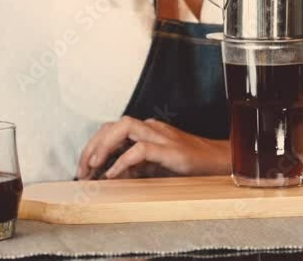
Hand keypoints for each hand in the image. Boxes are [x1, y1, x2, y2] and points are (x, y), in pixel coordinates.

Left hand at [76, 116, 230, 179]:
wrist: (220, 164)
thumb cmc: (190, 166)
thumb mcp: (156, 168)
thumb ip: (135, 168)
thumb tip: (109, 177)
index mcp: (147, 131)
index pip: (112, 130)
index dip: (93, 146)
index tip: (83, 169)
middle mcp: (151, 129)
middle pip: (113, 125)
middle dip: (92, 145)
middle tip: (82, 170)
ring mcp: (161, 136)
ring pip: (124, 127)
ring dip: (104, 146)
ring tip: (93, 167)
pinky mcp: (170, 150)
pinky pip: (141, 149)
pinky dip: (123, 161)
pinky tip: (113, 175)